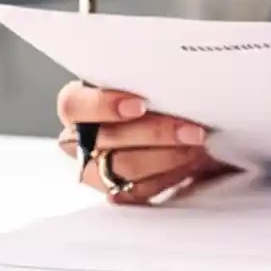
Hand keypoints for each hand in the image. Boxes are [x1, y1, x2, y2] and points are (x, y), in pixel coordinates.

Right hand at [56, 81, 234, 204]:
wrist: (182, 129)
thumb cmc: (159, 100)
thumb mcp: (151, 85)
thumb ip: (148, 83)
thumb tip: (174, 78)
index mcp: (78, 106)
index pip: (73, 105)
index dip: (103, 106)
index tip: (140, 105)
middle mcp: (80, 140)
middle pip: (108, 140)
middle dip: (156, 134)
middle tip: (193, 131)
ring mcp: (96, 170)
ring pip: (125, 168)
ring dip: (168, 157)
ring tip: (197, 147)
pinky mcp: (118, 192)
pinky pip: (139, 190)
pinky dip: (169, 176)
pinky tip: (190, 163)